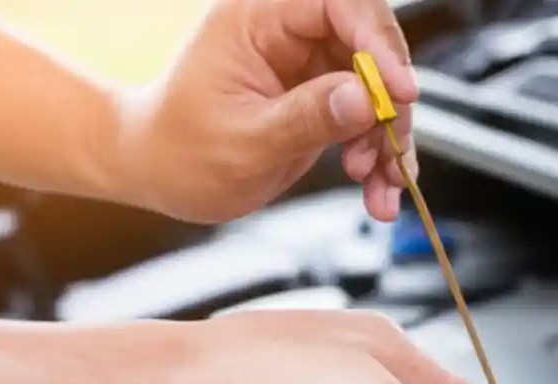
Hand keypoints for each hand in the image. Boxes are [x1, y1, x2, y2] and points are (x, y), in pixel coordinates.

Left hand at [114, 0, 418, 223]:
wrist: (160, 173)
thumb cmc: (182, 152)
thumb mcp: (245, 142)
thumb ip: (307, 118)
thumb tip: (366, 98)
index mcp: (258, 17)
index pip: (337, 4)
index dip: (377, 42)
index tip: (397, 92)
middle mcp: (289, 32)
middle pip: (370, 44)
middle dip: (390, 101)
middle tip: (392, 151)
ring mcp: (308, 65)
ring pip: (378, 86)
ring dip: (390, 138)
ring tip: (383, 186)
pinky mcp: (322, 97)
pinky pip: (368, 116)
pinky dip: (380, 154)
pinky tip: (379, 190)